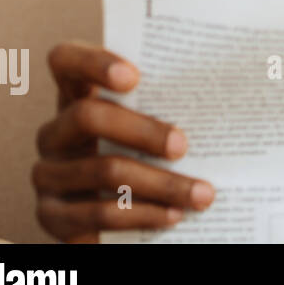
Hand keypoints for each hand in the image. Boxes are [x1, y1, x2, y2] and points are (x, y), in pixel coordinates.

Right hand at [32, 42, 214, 241]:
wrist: (117, 223)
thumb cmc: (148, 156)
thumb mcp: (153, 125)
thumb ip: (170, 105)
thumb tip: (236, 88)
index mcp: (78, 96)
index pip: (66, 61)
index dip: (94, 63)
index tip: (134, 76)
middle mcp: (56, 132)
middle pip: (88, 117)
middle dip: (143, 130)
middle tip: (183, 145)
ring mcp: (47, 174)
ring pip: (103, 170)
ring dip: (161, 184)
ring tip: (202, 194)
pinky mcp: (51, 216)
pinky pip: (98, 213)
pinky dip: (143, 214)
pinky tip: (174, 216)